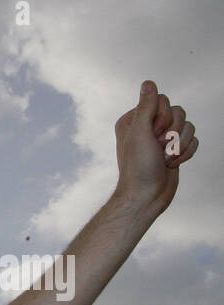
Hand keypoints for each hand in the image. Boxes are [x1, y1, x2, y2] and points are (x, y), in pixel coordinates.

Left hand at [113, 81, 196, 216]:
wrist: (146, 196)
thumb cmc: (138, 167)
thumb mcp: (140, 133)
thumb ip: (146, 107)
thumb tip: (148, 83)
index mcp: (134, 120)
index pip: (161, 100)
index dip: (163, 117)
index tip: (152, 135)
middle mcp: (147, 127)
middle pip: (178, 111)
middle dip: (174, 132)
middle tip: (159, 148)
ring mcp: (163, 138)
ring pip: (188, 125)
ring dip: (181, 144)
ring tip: (166, 159)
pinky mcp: (175, 148)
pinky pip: (194, 139)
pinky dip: (187, 152)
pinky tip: (173, 164)